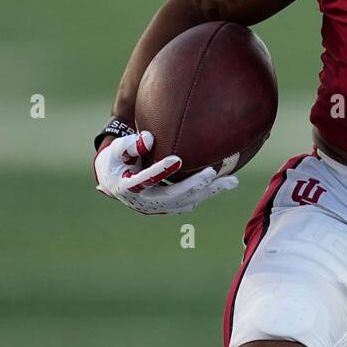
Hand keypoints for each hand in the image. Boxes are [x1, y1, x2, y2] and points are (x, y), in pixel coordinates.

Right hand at [94, 131, 237, 214]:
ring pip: (186, 202)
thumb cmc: (117, 158)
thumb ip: (131, 144)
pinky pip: (189, 202)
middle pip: (173, 196)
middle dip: (195, 185)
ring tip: (232, 181)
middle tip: (212, 173)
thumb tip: (149, 139)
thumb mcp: (118, 149)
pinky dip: (205, 193)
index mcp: (127, 187)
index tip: (177, 159)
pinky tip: (223, 184)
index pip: (145, 180)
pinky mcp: (168, 207)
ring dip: (209, 192)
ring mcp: (157, 207)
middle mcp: (144, 202)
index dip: (160, 170)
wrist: (113, 179)